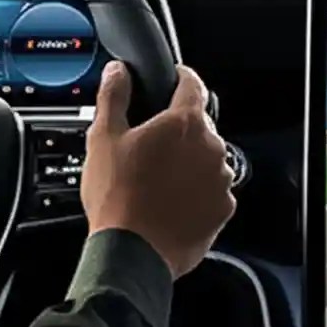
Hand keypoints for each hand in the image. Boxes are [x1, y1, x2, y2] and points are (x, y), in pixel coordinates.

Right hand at [82, 61, 235, 278]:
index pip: (193, 84)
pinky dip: (196, 193)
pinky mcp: (223, 210)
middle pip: (199, 126)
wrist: (131, 254)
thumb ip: (113, 97)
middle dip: (178, 132)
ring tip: (157, 182)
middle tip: (149, 149)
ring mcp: (221, 180)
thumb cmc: (117, 198)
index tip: (174, 80)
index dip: (180, 78)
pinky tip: (170, 203)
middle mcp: (212, 148)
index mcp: (185, 123)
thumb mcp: (103, 139)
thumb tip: (118, 72)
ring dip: (188, 164)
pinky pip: (212, 191)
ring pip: (206, 160)